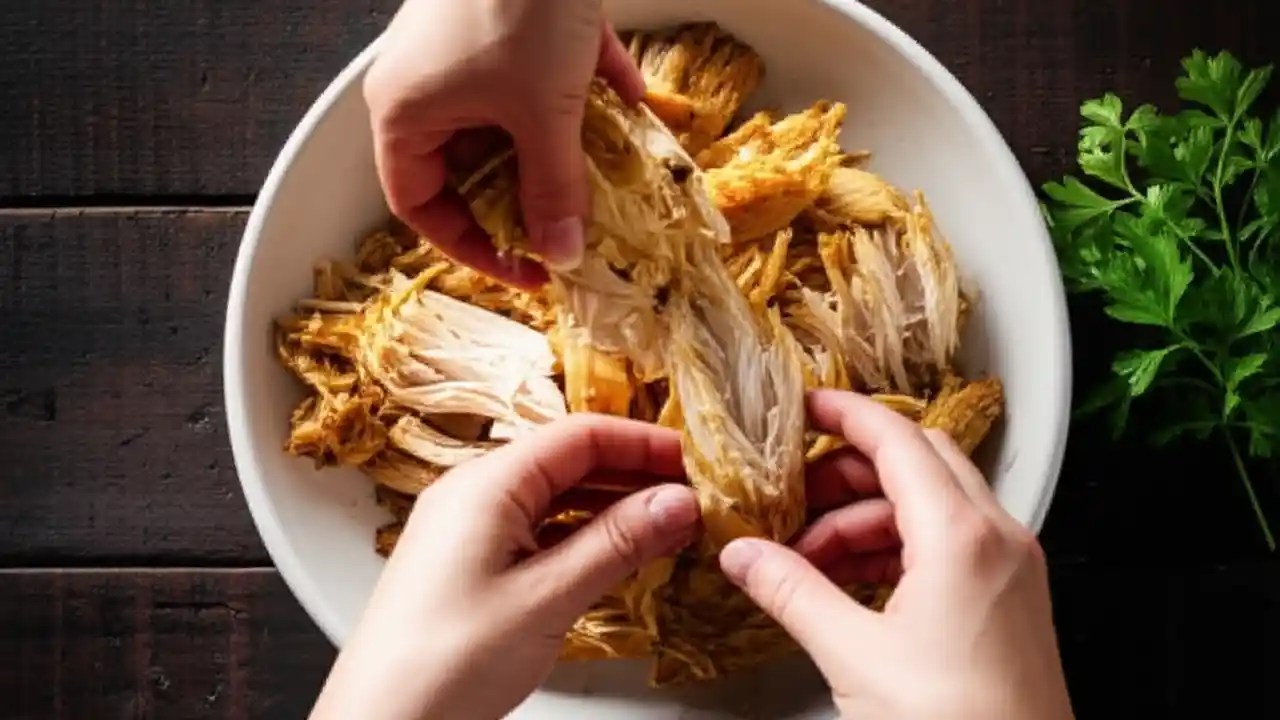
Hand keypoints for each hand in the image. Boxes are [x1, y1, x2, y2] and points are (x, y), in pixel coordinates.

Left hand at [309, 415, 699, 719]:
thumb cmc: (446, 662)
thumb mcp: (545, 599)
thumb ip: (616, 544)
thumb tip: (678, 501)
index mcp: (486, 484)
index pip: (579, 435)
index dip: (642, 442)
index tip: (694, 461)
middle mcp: (475, 493)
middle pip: (569, 461)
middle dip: (634, 474)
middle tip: (693, 498)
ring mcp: (471, 529)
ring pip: (556, 497)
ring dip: (613, 507)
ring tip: (670, 528)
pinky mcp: (472, 564)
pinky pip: (539, 530)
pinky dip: (585, 536)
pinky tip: (621, 554)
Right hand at [362, 0, 645, 287]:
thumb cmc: (516, 3)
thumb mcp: (543, 113)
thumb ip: (553, 189)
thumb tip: (560, 253)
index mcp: (404, 114)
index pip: (421, 207)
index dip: (473, 249)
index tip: (525, 270)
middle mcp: (421, 85)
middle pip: (467, 167)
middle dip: (525, 196)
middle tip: (570, 222)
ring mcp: (458, 51)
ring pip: (505, 121)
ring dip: (555, 145)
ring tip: (603, 165)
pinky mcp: (495, 22)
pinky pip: (532, 75)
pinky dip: (574, 90)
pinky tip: (627, 95)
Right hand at [721, 390, 1074, 719]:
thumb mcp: (853, 656)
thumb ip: (791, 593)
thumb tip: (744, 555)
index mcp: (961, 536)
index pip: (896, 439)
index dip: (845, 414)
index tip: (805, 407)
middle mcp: (997, 538)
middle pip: (919, 461)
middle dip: (851, 467)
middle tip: (797, 487)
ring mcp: (1011, 568)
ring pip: (933, 504)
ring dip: (869, 515)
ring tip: (810, 555)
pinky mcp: (1010, 600)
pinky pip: (950, 544)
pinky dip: (897, 547)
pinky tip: (851, 581)